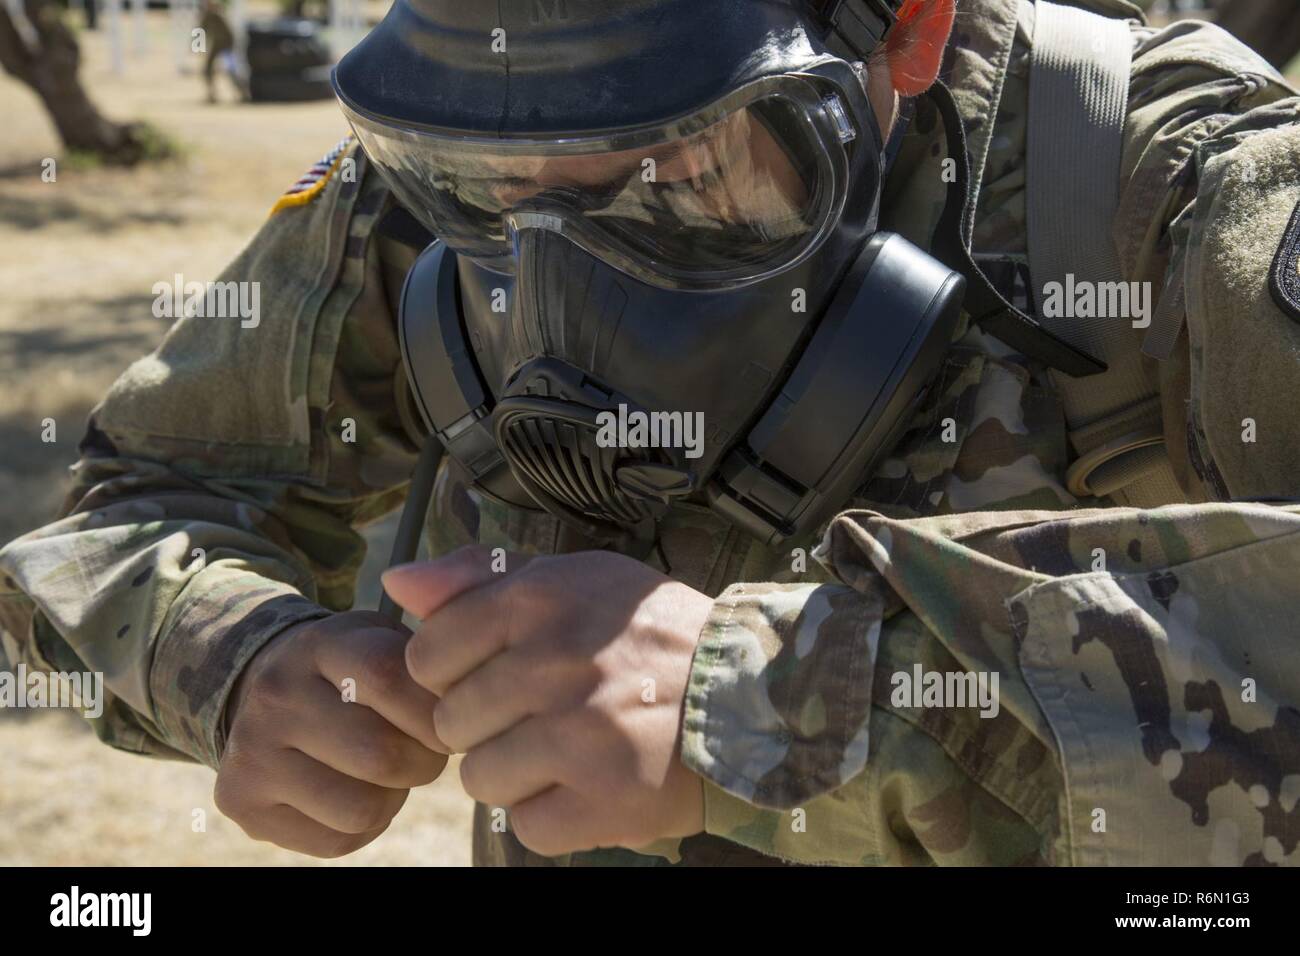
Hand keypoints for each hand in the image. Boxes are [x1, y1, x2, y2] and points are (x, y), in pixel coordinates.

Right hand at [215, 610, 449, 856]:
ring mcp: (251, 752)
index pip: (388, 676)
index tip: (449, 718)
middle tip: (425, 751)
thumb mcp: (383, 639)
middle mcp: (276, 695)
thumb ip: (426, 658)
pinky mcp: (243, 803)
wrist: (265, 691)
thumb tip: (463, 697)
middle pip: (380, 754)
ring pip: (362, 808)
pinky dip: (365, 826)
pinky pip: (336, 840)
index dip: (435, 710)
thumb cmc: (351, 670)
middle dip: (425, 762)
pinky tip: (356, 791)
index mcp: (318, 645)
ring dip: (395, 798)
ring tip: (388, 772)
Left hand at [383, 546, 711, 857]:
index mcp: (539, 601)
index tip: (499, 673)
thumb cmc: (653, 635)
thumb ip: (479, 578)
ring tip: (571, 748)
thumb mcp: (577, 579)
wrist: (752, 691)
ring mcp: (580, 735)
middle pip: (451, 722)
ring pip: (481, 778)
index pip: (427, 653)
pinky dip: (554, 813)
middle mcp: (554, 663)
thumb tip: (397, 583)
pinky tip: (591, 781)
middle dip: (489, 724)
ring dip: (518, 772)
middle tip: (547, 711)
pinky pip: (527, 824)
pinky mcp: (605, 800)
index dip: (454, 672)